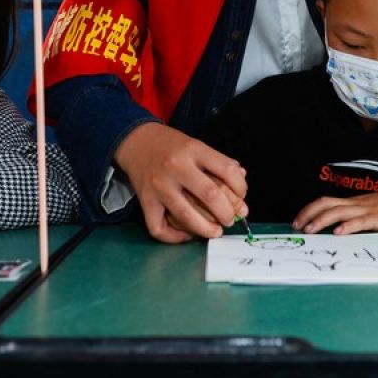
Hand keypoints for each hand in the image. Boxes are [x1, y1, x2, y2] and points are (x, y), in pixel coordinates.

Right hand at [114, 122, 247, 243]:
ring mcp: (159, 185)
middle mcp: (177, 166)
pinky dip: (175, 237)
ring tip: (216, 232)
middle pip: (210, 195)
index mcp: (194, 150)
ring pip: (186, 216)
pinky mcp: (145, 200)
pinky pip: (159, 227)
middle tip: (230, 219)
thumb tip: (241, 179)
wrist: (136, 141)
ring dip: (206, 229)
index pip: (227, 170)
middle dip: (227, 213)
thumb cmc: (171, 145)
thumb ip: (219, 161)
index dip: (241, 187)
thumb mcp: (197, 145)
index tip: (242, 196)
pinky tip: (187, 234)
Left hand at [293, 186, 377, 234]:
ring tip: (309, 230)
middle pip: (327, 203)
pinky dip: (348, 226)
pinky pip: (361, 221)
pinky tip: (338, 233)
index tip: (298, 221)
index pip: (326, 202)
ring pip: (339, 211)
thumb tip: (342, 230)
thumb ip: (359, 218)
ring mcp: (368, 209)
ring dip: (322, 221)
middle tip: (296, 226)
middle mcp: (358, 203)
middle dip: (309, 214)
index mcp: (355, 202)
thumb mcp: (374, 211)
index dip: (310, 210)